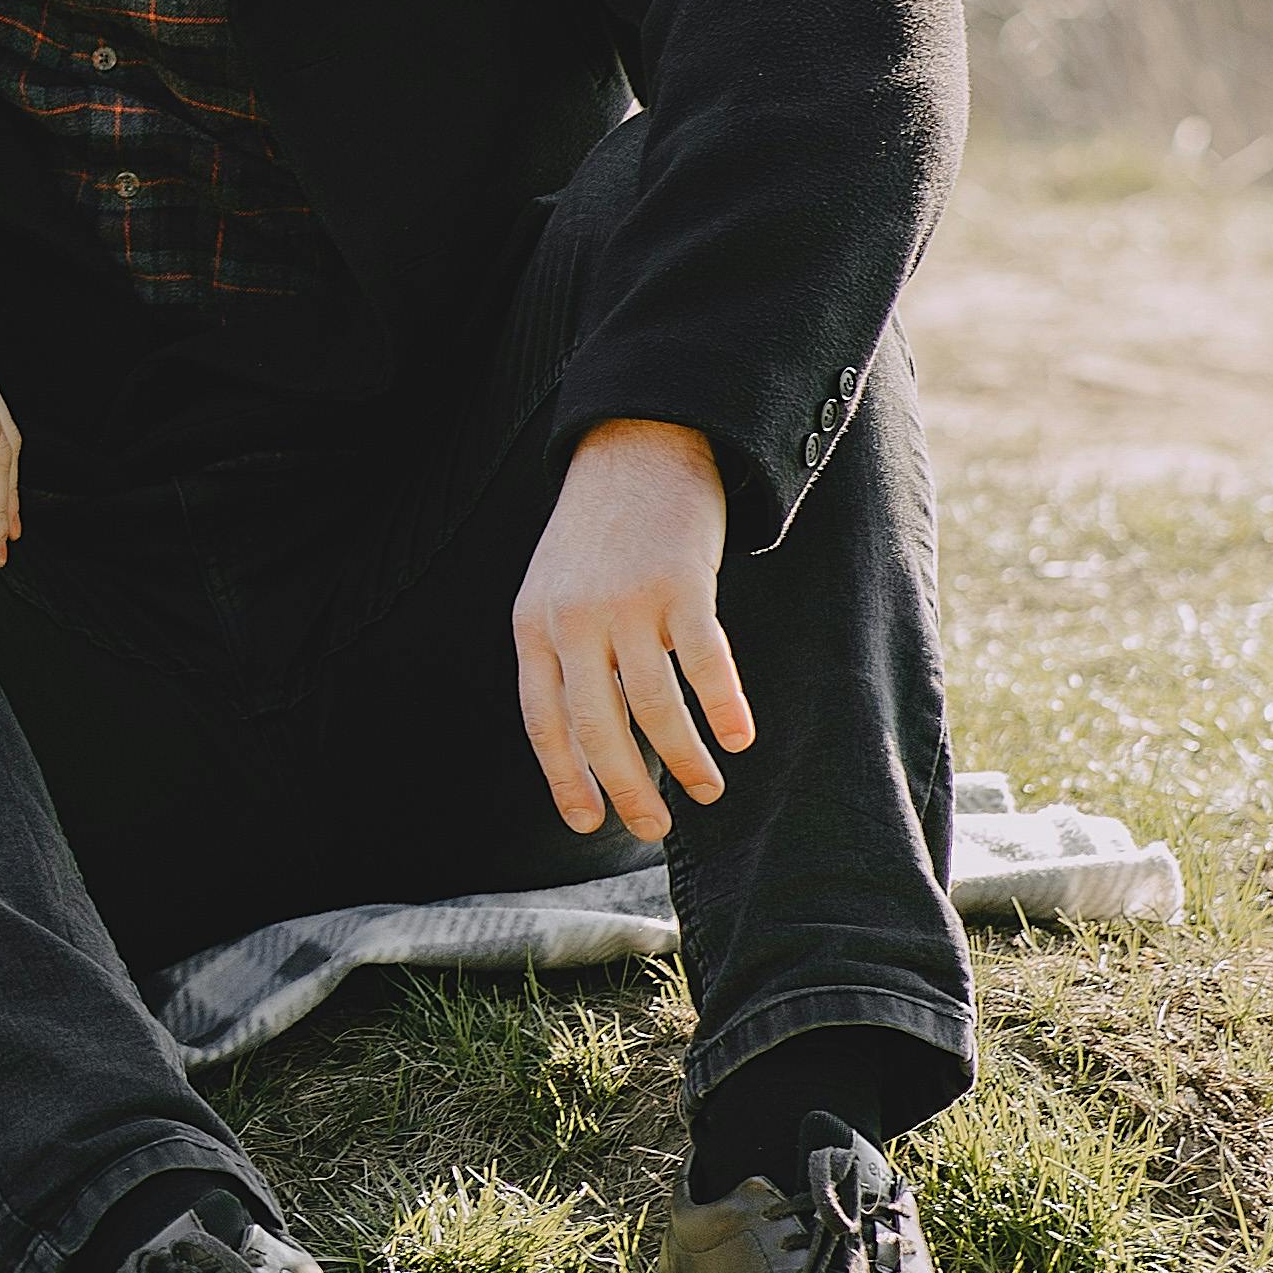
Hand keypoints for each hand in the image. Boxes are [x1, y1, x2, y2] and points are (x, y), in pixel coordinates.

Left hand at [514, 419, 751, 836]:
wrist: (637, 445)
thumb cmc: (600, 531)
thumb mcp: (555, 589)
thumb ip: (564, 653)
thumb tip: (591, 738)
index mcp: (533, 626)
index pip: (543, 722)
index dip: (566, 777)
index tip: (588, 823)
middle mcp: (572, 619)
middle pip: (597, 726)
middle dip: (626, 786)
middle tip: (653, 827)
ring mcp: (625, 600)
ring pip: (654, 705)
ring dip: (684, 757)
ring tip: (707, 790)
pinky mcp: (680, 583)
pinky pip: (704, 662)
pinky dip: (724, 707)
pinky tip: (739, 738)